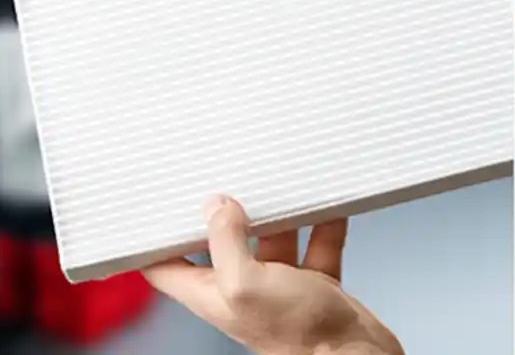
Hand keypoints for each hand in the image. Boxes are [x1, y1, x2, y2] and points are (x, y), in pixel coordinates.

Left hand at [143, 196, 404, 354]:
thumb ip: (226, 242)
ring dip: (283, 213)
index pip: (166, 266)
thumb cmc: (298, 337)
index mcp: (211, 294)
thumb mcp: (247, 284)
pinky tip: (328, 204)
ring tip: (284, 184)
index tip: (162, 203)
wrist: (356, 353)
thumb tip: (216, 206)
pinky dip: (323, 223)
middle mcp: (242, 289)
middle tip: (232, 177)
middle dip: (229, 210)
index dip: (158, 237)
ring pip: (274, 237)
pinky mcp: (314, 282)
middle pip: (224, 242)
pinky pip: (316, 242)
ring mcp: (280, 285)